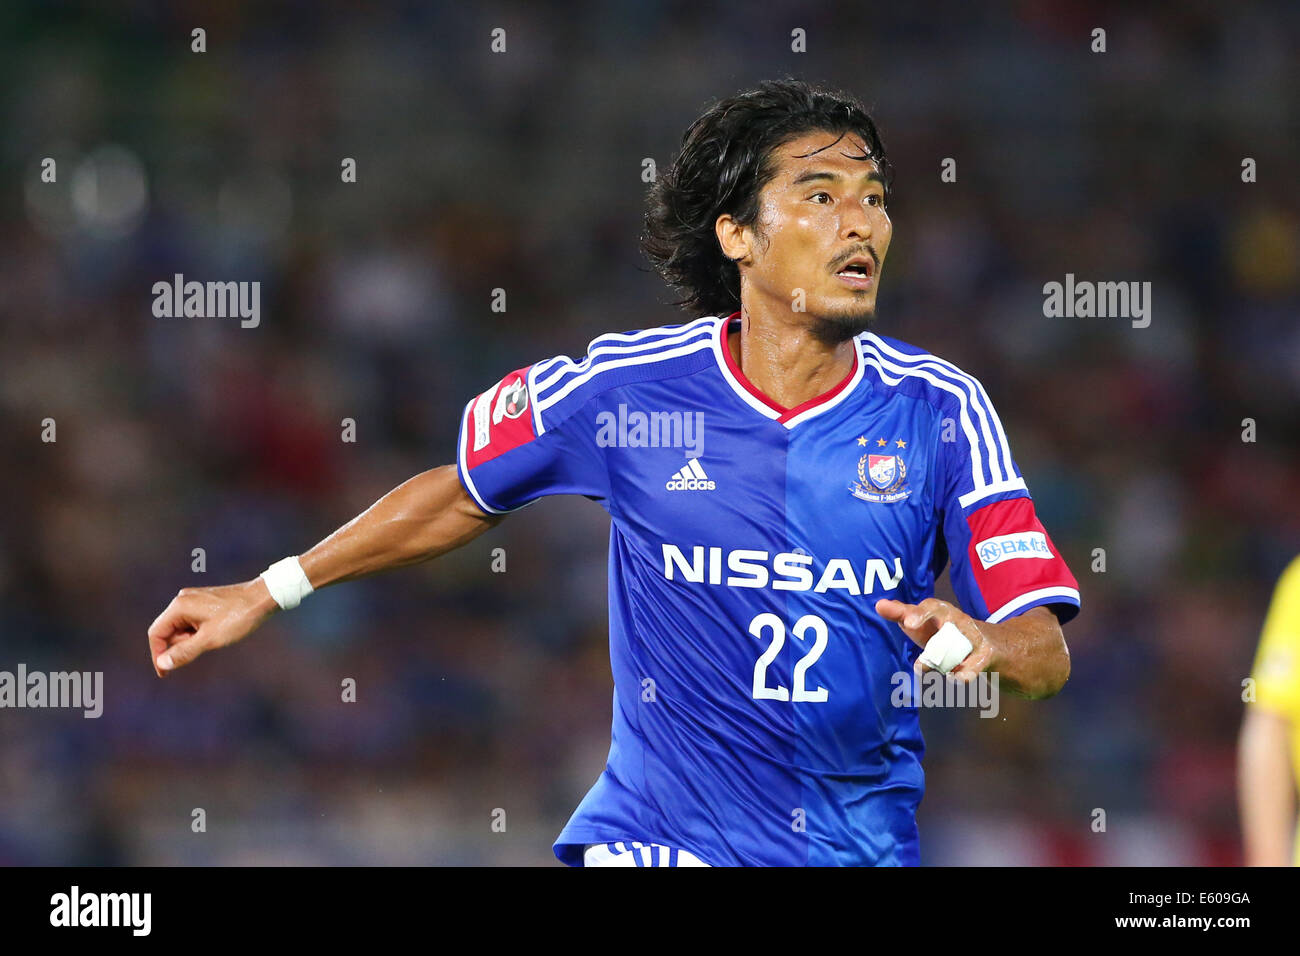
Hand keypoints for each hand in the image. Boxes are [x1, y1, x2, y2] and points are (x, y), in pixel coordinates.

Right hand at [147, 579, 278, 676]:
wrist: (264, 597)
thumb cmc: (238, 617)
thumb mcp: (210, 639)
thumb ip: (184, 652)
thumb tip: (162, 663)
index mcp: (179, 606)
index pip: (156, 633)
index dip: (158, 654)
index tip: (165, 672)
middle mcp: (183, 600)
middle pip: (168, 630)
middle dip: (179, 646)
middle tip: (201, 651)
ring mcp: (194, 600)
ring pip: (182, 627)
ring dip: (190, 641)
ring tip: (213, 640)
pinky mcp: (205, 602)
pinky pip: (193, 622)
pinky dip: (198, 633)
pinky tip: (216, 635)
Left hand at [874, 597, 995, 681]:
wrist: (990, 646)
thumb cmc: (944, 632)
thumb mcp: (923, 623)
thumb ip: (901, 614)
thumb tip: (879, 605)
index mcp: (941, 611)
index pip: (929, 607)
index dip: (917, 613)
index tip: (906, 622)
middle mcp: (959, 620)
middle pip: (946, 616)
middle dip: (928, 618)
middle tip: (909, 625)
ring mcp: (974, 637)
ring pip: (957, 644)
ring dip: (940, 656)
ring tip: (921, 666)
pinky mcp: (986, 655)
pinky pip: (975, 665)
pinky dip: (964, 673)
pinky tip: (956, 678)